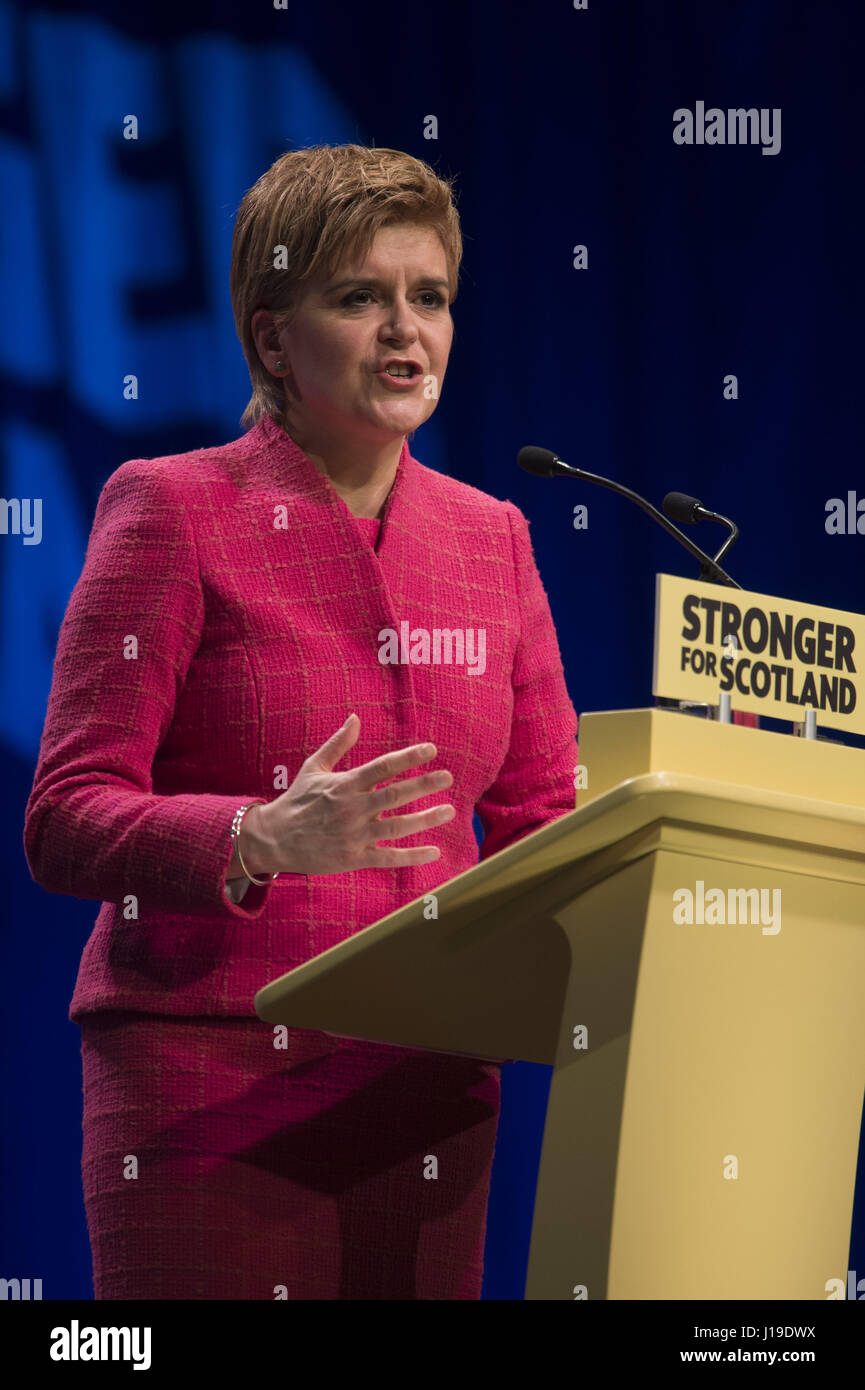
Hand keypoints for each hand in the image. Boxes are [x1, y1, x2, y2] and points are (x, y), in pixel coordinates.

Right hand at [242, 713, 453, 875]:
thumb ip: (338, 743)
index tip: (431, 749)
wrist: (274, 839)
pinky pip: (388, 857)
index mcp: (345, 784)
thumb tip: (355, 717)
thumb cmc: (297, 800)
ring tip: (449, 810)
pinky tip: (434, 852)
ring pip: (397, 827)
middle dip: (423, 785)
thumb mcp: (314, 767)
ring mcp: (354, 835)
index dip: (409, 757)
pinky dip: (412, 857)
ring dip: (425, 819)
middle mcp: (352, 809)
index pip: (383, 767)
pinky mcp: (354, 858)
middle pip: (395, 795)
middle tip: (447, 776)